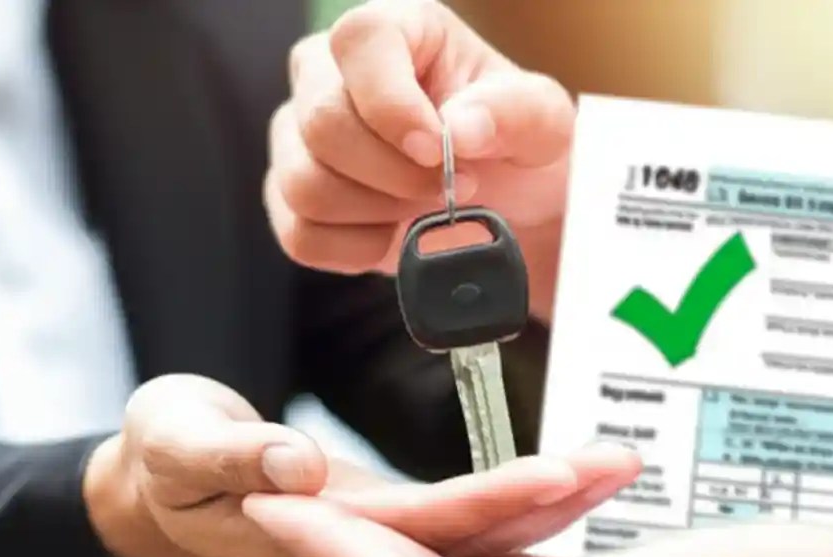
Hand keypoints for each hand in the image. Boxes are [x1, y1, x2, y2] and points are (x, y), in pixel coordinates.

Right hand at [81, 374, 639, 556]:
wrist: (162, 487)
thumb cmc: (163, 461)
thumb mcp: (176, 443)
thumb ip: (232, 455)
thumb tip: (294, 466)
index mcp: (313, 546)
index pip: (419, 529)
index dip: (489, 502)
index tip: (558, 475)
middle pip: (470, 541)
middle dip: (549, 505)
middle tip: (620, 464)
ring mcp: (378, 550)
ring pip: (478, 536)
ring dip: (549, 505)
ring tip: (616, 466)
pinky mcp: (389, 529)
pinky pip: (465, 522)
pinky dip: (519, 504)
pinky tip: (571, 487)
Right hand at [266, 0, 573, 321]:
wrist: (507, 207)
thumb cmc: (514, 147)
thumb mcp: (542, 122)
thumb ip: (513, 113)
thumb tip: (460, 128)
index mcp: (393, 32)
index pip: (359, 41)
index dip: (390, 102)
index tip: (436, 148)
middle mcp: (328, 74)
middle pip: (323, 123)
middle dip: (394, 175)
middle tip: (452, 188)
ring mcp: (300, 137)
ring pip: (305, 184)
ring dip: (378, 214)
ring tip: (424, 209)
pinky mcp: (290, 198)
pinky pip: (301, 235)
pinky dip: (356, 249)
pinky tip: (392, 236)